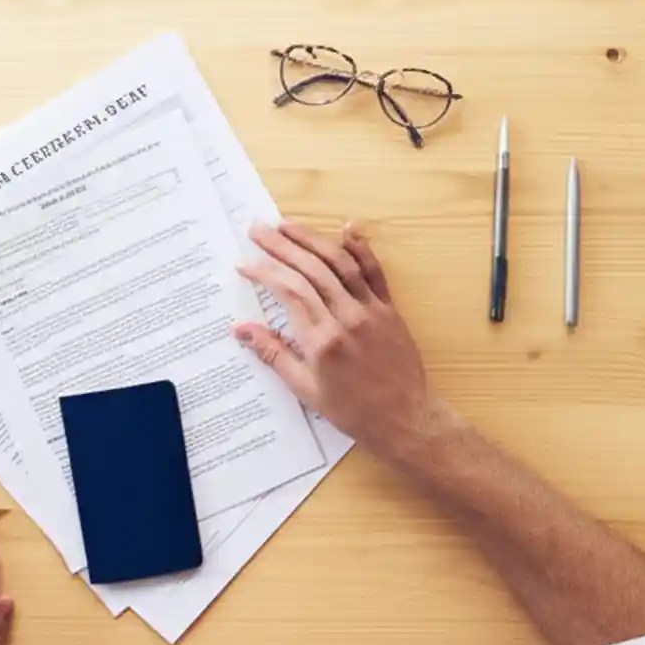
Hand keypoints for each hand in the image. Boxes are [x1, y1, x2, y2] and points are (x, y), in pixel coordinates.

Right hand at [234, 220, 449, 461]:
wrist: (405, 419)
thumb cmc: (352, 411)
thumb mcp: (305, 389)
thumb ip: (273, 354)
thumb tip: (240, 329)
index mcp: (322, 340)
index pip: (288, 292)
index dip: (264, 271)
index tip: (244, 263)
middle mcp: (346, 318)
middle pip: (309, 270)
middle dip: (280, 246)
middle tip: (257, 230)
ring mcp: (370, 310)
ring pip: (338, 263)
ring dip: (311, 239)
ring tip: (287, 224)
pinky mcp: (389, 309)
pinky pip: (374, 272)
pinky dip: (360, 247)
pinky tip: (346, 227)